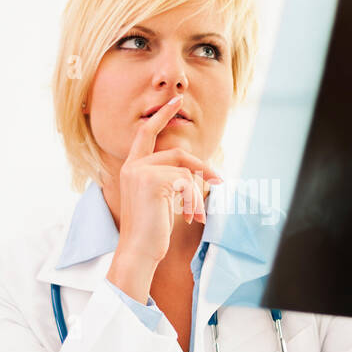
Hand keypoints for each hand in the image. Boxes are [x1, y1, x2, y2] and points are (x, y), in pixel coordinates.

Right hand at [107, 95, 222, 300]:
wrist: (139, 251)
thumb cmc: (152, 230)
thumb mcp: (162, 199)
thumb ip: (171, 179)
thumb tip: (199, 171)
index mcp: (132, 167)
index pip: (146, 133)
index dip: (163, 115)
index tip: (178, 101)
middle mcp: (133, 166)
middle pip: (178, 154)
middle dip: (202, 169)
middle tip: (220, 182)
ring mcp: (141, 172)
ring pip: (186, 171)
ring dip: (197, 195)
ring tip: (194, 214)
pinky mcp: (152, 181)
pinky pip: (186, 182)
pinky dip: (194, 200)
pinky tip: (189, 216)